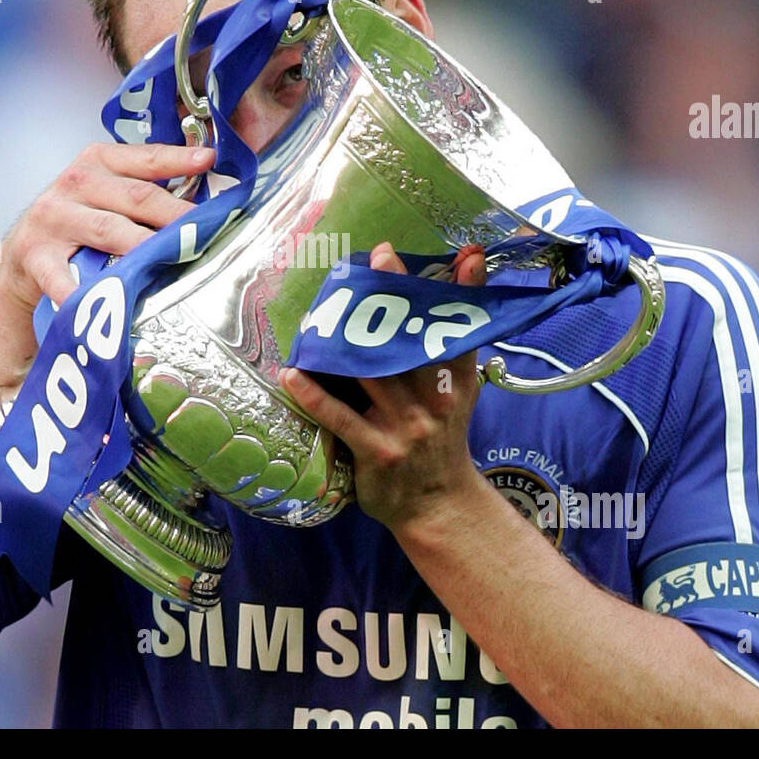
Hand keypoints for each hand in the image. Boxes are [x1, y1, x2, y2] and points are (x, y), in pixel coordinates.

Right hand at [0, 142, 214, 312]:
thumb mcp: (105, 193)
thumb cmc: (76, 220)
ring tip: (170, 257)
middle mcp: (75, 184)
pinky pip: (61, 276)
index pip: (146, 159)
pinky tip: (98, 301)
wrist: (22, 254)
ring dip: (141, 245)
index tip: (209, 161)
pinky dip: (78, 290)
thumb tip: (205, 203)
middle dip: (174, 214)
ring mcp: (54, 219)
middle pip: (136, 197)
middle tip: (205, 228)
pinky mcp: (36, 256)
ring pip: (108, 230)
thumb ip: (145, 190)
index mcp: (98, 162)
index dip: (178, 160)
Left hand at [278, 241, 488, 533]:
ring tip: (321, 307)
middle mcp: (436, 401)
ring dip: (343, 339)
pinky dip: (314, 395)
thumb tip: (443, 298)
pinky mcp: (377, 452)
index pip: (464, 329)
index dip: (467, 291)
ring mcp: (406, 427)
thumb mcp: (456, 395)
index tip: (466, 253)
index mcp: (457, 383)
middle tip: (380, 257)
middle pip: (412, 340)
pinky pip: (340, 417)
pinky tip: (291, 373)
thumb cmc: (440, 439)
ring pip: (372, 373)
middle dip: (397, 297)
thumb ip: (451, 351)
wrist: (436, 505)